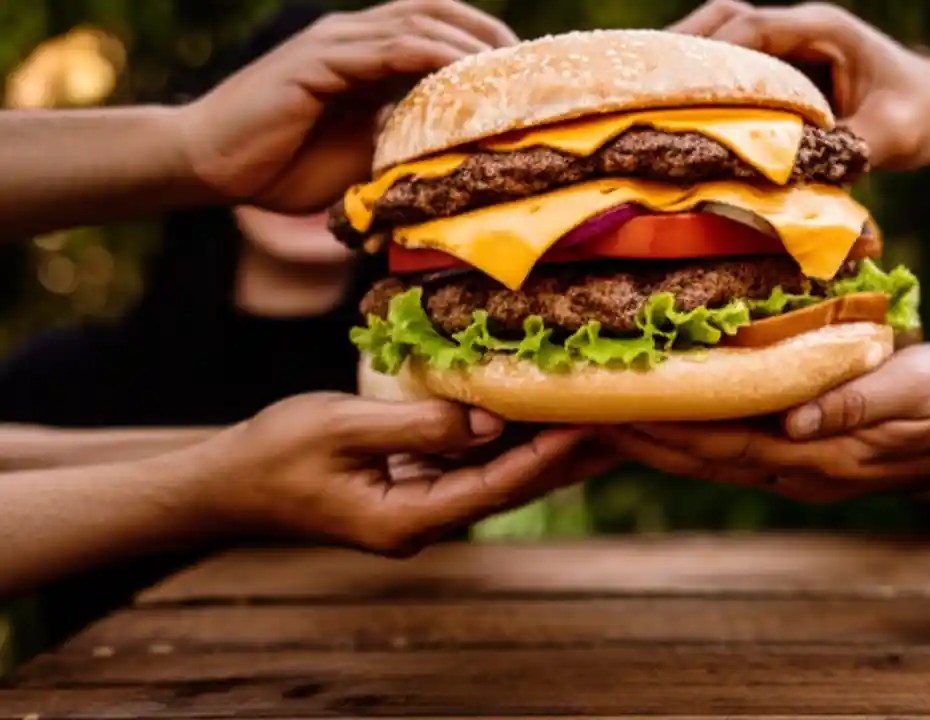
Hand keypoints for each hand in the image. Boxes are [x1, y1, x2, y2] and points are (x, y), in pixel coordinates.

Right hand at [177, 0, 517, 212]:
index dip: (481, 44)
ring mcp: (336, 44)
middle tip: (532, 65)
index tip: (522, 76)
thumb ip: (401, 147)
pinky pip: (389, 49)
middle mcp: (354, 38)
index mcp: (364, 56)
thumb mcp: (360, 158)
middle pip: (436, 13)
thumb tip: (455, 164)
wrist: (209, 165)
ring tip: (511, 68)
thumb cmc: (279, 166)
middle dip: (489, 33)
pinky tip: (465, 75)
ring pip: (418, 24)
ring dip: (470, 44)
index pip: (435, 30)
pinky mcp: (319, 60)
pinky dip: (433, 57)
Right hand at [185, 393, 606, 555]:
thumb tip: (488, 419)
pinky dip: (502, 445)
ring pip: (495, 479)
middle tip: (621, 425)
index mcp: (408, 520)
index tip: (594, 423)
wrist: (226, 488)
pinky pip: (468, 469)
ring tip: (595, 422)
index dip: (550, 454)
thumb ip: (419, 425)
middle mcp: (422, 525)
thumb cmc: (275, 454)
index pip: (498, 486)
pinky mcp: (408, 493)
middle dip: (565, 456)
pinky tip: (529, 421)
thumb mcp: (343, 429)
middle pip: (510, 488)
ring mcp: (416, 512)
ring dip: (541, 450)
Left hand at [603, 344, 929, 500]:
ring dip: (652, 444)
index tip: (616, 411)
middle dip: (640, 440)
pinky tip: (655, 423)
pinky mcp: (793, 458)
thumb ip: (858, 405)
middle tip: (581, 415)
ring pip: (707, 461)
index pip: (726, 443)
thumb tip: (795, 420)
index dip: (668, 430)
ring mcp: (791, 470)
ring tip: (599, 420)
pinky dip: (685, 440)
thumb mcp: (916, 390)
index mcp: (819, 453)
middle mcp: (793, 469)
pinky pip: (726, 453)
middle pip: (701, 458)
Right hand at [669, 0, 929, 168]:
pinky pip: (733, 59)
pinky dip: (703, 77)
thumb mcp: (892, 137)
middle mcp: (799, 28)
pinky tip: (674, 106)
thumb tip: (796, 172)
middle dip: (682, 45)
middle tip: (637, 78)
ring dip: (687, 58)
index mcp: (822, 29)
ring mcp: (788, 44)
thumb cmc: (919, 118)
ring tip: (644, 89)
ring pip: (723, 33)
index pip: (754, 27)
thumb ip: (849, 148)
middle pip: (725, 18)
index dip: (711, 49)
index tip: (672, 75)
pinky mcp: (781, 66)